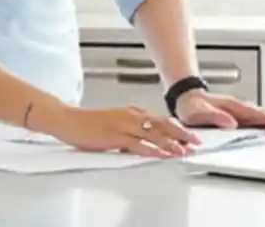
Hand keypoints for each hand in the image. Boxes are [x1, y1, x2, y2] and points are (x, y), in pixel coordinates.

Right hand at [47, 105, 200, 157]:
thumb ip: (130, 130)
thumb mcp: (114, 123)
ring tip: (184, 150)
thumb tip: (145, 141)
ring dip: (171, 143)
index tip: (190, 135)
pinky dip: (152, 149)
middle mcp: (131, 116)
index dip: (177, 128)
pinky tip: (162, 153)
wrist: (68, 119)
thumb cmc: (88, 123)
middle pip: (162, 124)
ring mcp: (123, 125)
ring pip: (154, 134)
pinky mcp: (114, 136)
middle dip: (182, 133)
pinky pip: (138, 144)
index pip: (160, 120)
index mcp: (132, 112)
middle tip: (196, 141)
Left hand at [174, 91, 264, 132]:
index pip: (258, 114)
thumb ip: (215, 117)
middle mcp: (239, 108)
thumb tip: (231, 123)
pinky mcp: (237, 116)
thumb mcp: (200, 113)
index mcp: (234, 106)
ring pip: (262, 116)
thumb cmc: (192, 106)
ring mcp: (239, 111)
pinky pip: (256, 119)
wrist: (186, 98)